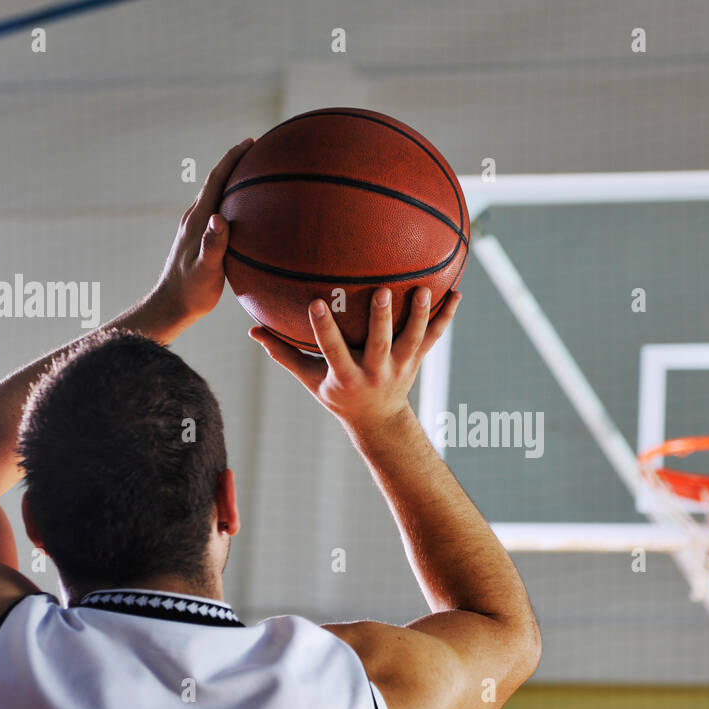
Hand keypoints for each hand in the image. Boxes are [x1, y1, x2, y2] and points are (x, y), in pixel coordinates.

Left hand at [151, 138, 253, 321]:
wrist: (172, 305)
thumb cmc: (191, 292)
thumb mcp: (205, 271)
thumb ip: (213, 245)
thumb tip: (220, 219)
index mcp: (198, 220)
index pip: (216, 180)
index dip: (232, 159)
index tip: (250, 142)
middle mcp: (196, 218)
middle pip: (217, 181)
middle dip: (236, 162)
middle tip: (258, 149)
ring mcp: (197, 228)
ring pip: (217, 195)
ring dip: (234, 180)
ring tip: (256, 173)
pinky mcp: (201, 239)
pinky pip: (220, 211)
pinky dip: (234, 202)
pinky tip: (247, 211)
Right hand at [249, 286, 460, 431]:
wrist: (377, 420)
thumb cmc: (337, 394)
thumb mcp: (310, 379)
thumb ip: (283, 354)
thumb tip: (252, 330)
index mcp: (346, 376)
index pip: (332, 350)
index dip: (324, 329)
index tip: (316, 304)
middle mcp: (375, 371)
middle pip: (380, 344)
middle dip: (381, 319)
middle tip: (382, 291)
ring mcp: (400, 366)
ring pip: (412, 339)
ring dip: (419, 315)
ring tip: (423, 288)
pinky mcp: (416, 360)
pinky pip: (433, 337)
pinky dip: (445, 317)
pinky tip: (457, 294)